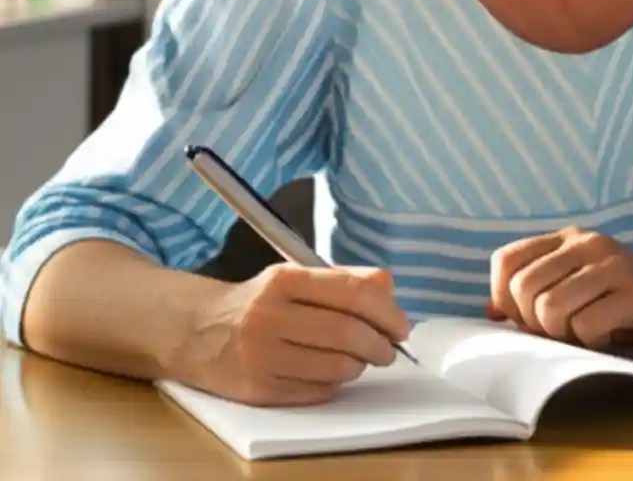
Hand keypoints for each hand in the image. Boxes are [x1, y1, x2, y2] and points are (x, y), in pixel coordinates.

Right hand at [172, 264, 410, 406]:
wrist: (196, 331)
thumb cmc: (259, 304)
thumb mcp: (295, 278)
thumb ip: (344, 281)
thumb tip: (390, 294)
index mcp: (285, 280)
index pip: (354, 293)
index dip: (388, 313)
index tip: (401, 327)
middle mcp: (269, 316)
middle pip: (349, 333)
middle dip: (381, 345)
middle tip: (387, 350)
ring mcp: (261, 355)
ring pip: (338, 367)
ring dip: (360, 366)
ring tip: (358, 360)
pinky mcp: (259, 390)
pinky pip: (318, 391)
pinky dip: (335, 383)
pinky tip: (328, 372)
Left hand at [488, 227, 632, 356]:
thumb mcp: (584, 289)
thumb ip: (541, 294)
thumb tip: (491, 311)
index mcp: (570, 238)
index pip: (506, 260)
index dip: (504, 297)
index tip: (526, 319)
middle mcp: (589, 243)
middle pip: (524, 289)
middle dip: (535, 324)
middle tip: (564, 332)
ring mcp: (614, 264)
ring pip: (551, 309)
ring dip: (564, 335)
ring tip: (589, 333)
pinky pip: (587, 326)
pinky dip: (593, 343)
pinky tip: (613, 336)